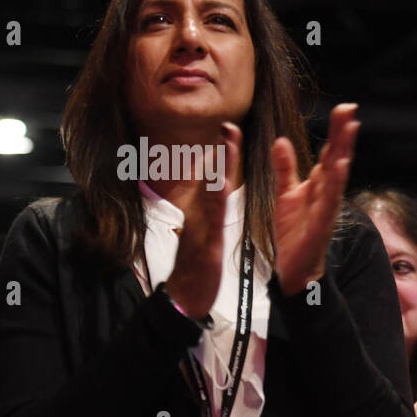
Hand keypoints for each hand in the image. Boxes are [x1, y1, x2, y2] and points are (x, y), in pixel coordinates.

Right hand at [163, 128, 232, 318]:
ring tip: (227, 144)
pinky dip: (215, 200)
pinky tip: (222, 184)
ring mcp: (201, 224)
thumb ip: (207, 206)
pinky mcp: (206, 240)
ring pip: (210, 190)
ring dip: (219, 167)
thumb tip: (211, 185)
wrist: (187, 292)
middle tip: (229, 124)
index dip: (222, 152)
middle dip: (220, 151)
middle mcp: (198, 211)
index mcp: (202, 208)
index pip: (213, 175)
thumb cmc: (197, 261)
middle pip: (210, 176)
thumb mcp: (205, 228)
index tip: (229, 127)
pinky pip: (211, 217)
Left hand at [271, 103, 359, 295]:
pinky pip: (330, 200)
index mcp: (318, 184)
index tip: (343, 109)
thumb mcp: (285, 193)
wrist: (294, 268)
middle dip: (343, 134)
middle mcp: (327, 193)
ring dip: (344, 152)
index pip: (329, 152)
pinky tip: (339, 166)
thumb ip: (285, 168)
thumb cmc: (294, 233)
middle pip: (337, 157)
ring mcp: (327, 207)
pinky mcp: (322, 223)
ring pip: (337, 175)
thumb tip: (281, 140)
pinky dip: (336, 183)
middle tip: (350, 109)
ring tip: (350, 130)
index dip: (336, 131)